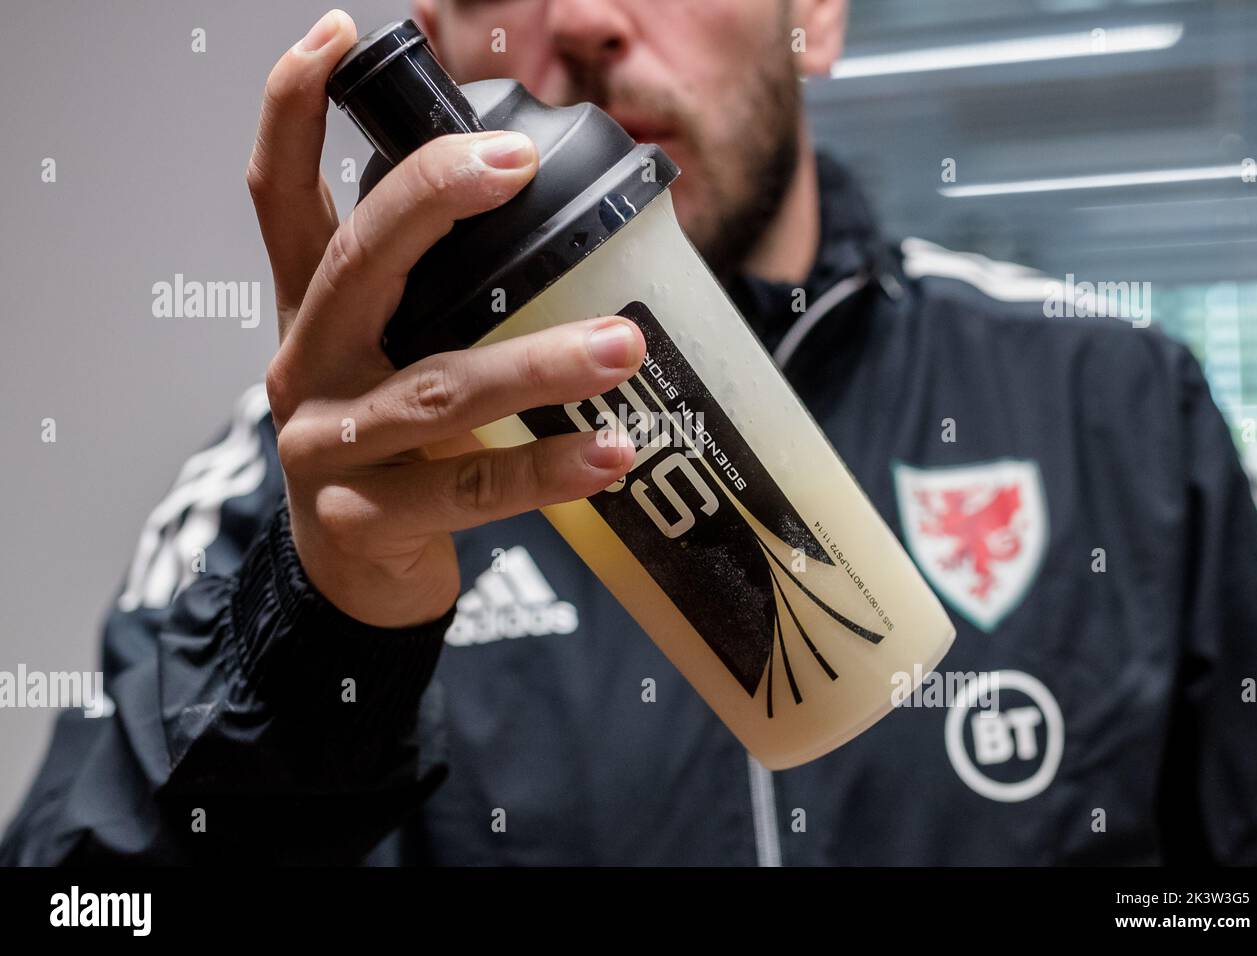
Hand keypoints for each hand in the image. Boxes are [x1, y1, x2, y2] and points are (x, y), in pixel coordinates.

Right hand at [247, 10, 643, 626]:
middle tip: (514, 165)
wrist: (352, 571)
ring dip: (536, 362)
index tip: (339, 38)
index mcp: (315, 312)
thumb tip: (546, 222)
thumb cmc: (391, 446)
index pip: (281, 197)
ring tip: (620, 345)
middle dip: (432, 202)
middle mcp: (309, 365)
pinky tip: (608, 452)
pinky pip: (468, 486)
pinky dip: (545, 467)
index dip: (292, 110)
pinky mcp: (368, 517)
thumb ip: (438, 296)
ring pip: (436, 388)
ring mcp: (329, 445)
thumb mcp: (391, 357)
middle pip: (357, 265)